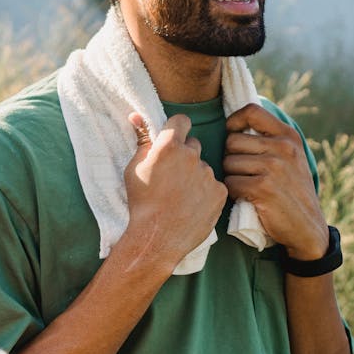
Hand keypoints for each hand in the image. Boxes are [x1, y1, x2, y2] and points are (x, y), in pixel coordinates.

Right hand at [122, 112, 226, 264]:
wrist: (156, 238)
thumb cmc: (141, 203)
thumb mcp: (133, 169)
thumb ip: (141, 141)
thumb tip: (137, 115)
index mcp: (170, 146)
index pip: (181, 121)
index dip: (176, 129)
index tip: (172, 139)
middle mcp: (192, 156)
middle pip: (193, 145)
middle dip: (184, 155)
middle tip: (172, 176)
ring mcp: (208, 174)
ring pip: (203, 168)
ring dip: (194, 176)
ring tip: (180, 196)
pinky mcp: (219, 192)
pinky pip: (214, 185)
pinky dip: (205, 193)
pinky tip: (192, 206)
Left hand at [224, 103, 327, 259]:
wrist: (308, 227)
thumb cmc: (292, 191)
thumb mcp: (291, 158)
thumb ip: (270, 140)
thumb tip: (233, 125)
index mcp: (289, 136)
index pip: (251, 111)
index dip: (234, 121)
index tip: (233, 134)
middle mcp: (283, 147)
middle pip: (232, 140)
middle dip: (231, 157)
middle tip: (243, 172)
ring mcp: (274, 167)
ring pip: (228, 163)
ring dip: (231, 177)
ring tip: (248, 186)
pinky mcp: (263, 188)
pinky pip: (230, 183)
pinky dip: (233, 193)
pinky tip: (247, 198)